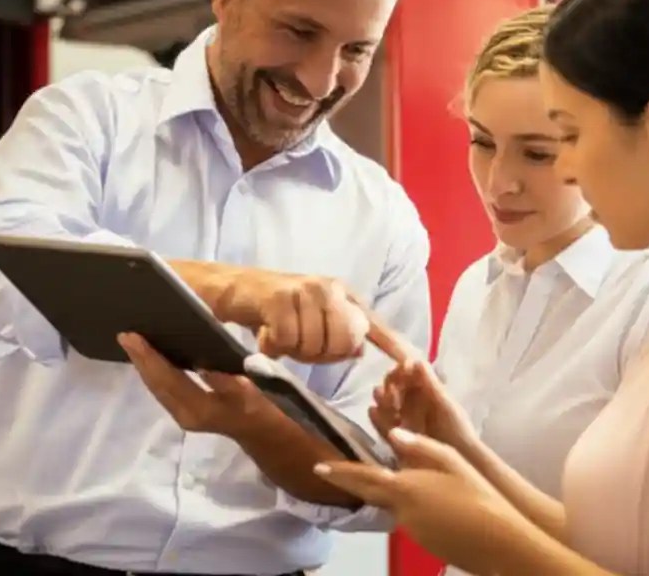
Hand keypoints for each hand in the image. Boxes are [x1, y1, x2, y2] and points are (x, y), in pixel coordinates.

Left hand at [118, 332, 273, 437]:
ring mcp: (180, 414)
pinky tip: (146, 359)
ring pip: (156, 388)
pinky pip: (161, 389)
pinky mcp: (181, 410)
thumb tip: (202, 366)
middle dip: (139, 359)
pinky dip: (151, 372)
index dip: (150, 358)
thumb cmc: (255, 408)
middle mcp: (183, 414)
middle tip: (125, 335)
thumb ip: (225, 382)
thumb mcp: (247, 393)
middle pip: (156, 384)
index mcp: (198, 409)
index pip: (168, 380)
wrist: (257, 431)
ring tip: (131, 343)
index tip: (134, 338)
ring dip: (142, 365)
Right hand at [227, 269, 414, 364]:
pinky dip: (274, 346)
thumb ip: (337, 334)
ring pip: (314, 346)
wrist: (233, 287)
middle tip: (298, 345)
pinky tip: (266, 334)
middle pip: (343, 343)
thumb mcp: (311, 319)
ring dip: (294, 351)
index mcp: (342, 294)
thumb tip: (358, 351)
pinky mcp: (280, 299)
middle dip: (321, 356)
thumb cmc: (275, 308)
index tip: (415, 362)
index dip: (395, 345)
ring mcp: (304, 291)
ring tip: (280, 337)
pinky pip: (289, 341)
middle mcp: (328, 289)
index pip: (373, 324)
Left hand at [314, 429, 528, 575]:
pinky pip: (409, 518)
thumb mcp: (450, 460)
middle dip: (351, 482)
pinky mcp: (422, 542)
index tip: (317, 467)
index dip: (338, 472)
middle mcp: (400, 510)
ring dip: (392, 493)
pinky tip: (433, 502)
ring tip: (410, 482)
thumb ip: (419, 446)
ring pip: (393, 505)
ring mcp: (410, 529)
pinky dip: (412, 507)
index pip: (362, 477)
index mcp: (405, 486)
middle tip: (333, 473)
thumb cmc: (476, 493)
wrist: (497, 540)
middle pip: (369, 493)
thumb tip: (394, 434)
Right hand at [371, 359, 476, 452]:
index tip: (402, 368)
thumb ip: (431, 385)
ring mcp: (401, 419)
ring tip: (379, 396)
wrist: (460, 460)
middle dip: (390, 385)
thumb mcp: (445, 405)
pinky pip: (382, 425)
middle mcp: (411, 403)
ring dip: (382, 400)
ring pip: (386, 406)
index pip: (408, 374)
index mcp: (424, 391)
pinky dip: (377, 418)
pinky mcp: (395, 437)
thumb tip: (417, 360)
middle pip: (394, 388)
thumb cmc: (457, 429)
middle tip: (391, 388)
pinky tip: (372, 411)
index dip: (403, 370)